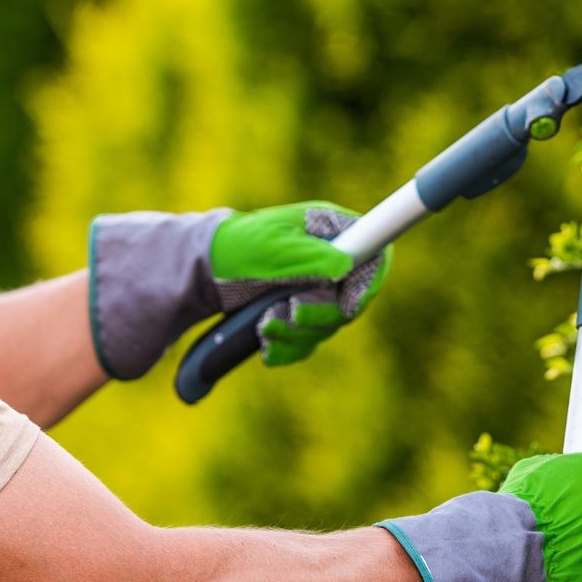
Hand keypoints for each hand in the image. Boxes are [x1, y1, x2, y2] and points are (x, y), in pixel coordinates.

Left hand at [208, 202, 390, 366]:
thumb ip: (312, 256)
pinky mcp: (302, 317)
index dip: (370, 284)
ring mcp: (319, 291)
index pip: (376, 257)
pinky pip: (307, 343)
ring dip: (295, 333)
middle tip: (290, 312)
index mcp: (332, 233)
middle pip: (353, 302)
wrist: (206, 271)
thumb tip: (347, 267)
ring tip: (264, 323)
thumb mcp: (272, 247)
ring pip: (328, 327)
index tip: (348, 304)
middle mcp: (332, 263)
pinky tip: (264, 339)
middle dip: (319, 314)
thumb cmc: (238, 247)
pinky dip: (286, 347)